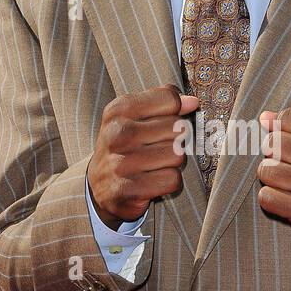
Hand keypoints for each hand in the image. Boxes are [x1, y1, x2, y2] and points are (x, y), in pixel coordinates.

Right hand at [87, 84, 199, 227]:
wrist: (98, 187)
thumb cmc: (124, 147)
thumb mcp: (134, 117)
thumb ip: (163, 103)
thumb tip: (192, 102)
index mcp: (118, 110)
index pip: (170, 100)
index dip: (176, 112)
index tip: (163, 123)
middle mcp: (117, 134)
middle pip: (178, 128)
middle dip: (175, 141)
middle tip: (157, 149)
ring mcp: (120, 163)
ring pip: (177, 155)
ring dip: (172, 163)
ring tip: (154, 165)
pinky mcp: (128, 190)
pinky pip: (172, 180)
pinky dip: (168, 183)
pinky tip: (153, 181)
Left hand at [256, 106, 290, 246]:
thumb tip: (265, 117)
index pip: (290, 117)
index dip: (282, 127)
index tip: (289, 137)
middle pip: (274, 143)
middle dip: (273, 151)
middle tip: (286, 160)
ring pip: (267, 170)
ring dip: (270, 174)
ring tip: (285, 179)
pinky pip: (267, 197)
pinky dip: (270, 197)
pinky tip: (284, 196)